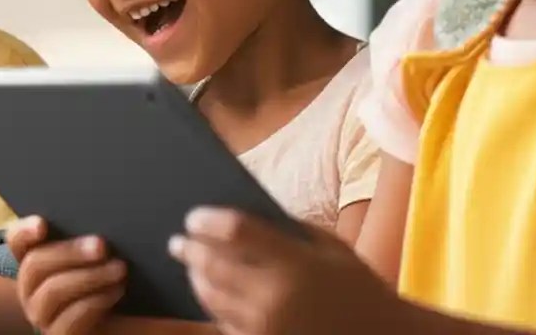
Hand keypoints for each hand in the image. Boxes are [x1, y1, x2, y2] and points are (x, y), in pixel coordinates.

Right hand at [7, 216, 126, 334]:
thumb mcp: (100, 258)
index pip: (18, 242)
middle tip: (101, 245)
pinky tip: (116, 291)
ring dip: (88, 277)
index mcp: (37, 263)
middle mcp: (32, 290)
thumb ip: (90, 241)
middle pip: (34, 265)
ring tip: (119, 268)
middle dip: (69, 252)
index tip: (42, 224)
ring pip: (52, 292)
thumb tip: (98, 225)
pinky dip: (94, 302)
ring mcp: (43, 317)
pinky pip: (68, 322)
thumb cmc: (112, 281)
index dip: (23, 232)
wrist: (124, 321)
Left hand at [170, 208, 405, 334]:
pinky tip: (211, 294)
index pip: (236, 231)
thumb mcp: (331, 248)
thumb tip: (242, 213)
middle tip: (177, 242)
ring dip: (196, 279)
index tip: (193, 216)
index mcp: (296, 264)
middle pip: (213, 266)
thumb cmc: (358, 289)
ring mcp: (266, 329)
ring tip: (191, 266)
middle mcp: (275, 297)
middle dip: (190, 251)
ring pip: (212, 298)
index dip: (208, 221)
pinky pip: (224, 325)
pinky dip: (213, 307)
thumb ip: (288, 229)